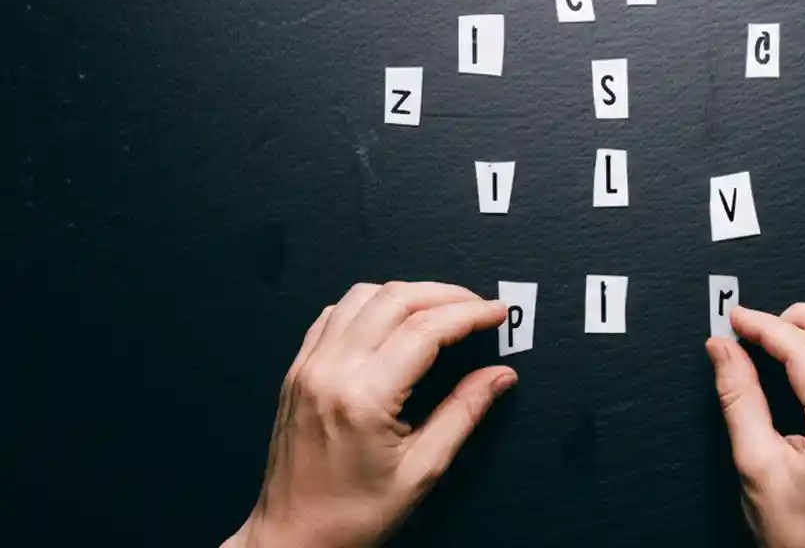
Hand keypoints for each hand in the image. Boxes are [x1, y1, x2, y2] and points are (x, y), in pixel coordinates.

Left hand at [223, 282, 515, 547]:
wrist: (292, 538)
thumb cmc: (352, 516)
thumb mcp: (421, 471)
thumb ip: (463, 413)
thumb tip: (500, 376)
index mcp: (363, 399)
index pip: (425, 330)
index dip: (468, 314)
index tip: (497, 313)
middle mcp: (330, 372)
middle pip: (395, 299)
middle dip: (444, 295)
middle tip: (478, 307)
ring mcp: (308, 367)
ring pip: (362, 296)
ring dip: (407, 294)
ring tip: (441, 310)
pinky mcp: (297, 371)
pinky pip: (333, 315)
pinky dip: (370, 306)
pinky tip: (392, 321)